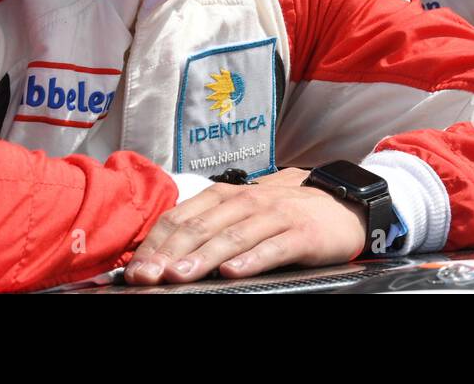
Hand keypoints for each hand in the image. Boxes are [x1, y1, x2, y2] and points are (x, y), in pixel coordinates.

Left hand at [125, 168, 364, 283]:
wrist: (339, 206)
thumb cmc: (282, 215)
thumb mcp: (241, 213)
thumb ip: (207, 228)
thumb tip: (162, 256)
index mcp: (224, 195)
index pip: (180, 218)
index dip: (154, 244)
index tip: (134, 270)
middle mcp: (246, 201)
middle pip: (200, 227)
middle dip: (168, 254)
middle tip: (146, 277)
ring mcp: (274, 216)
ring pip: (231, 236)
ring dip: (201, 258)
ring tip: (177, 277)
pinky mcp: (300, 234)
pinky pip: (272, 248)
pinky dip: (250, 260)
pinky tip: (232, 272)